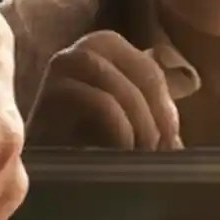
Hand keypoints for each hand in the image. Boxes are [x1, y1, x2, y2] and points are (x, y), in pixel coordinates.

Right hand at [26, 30, 181, 149]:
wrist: (40, 171)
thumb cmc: (83, 147)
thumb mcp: (126, 126)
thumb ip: (152, 117)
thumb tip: (179, 138)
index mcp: (104, 48)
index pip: (150, 69)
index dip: (166, 108)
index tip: (172, 145)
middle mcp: (80, 49)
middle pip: (139, 71)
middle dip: (156, 114)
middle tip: (160, 150)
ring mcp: (61, 67)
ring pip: (116, 84)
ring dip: (138, 119)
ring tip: (141, 152)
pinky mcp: (49, 93)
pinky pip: (98, 101)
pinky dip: (119, 128)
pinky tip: (121, 151)